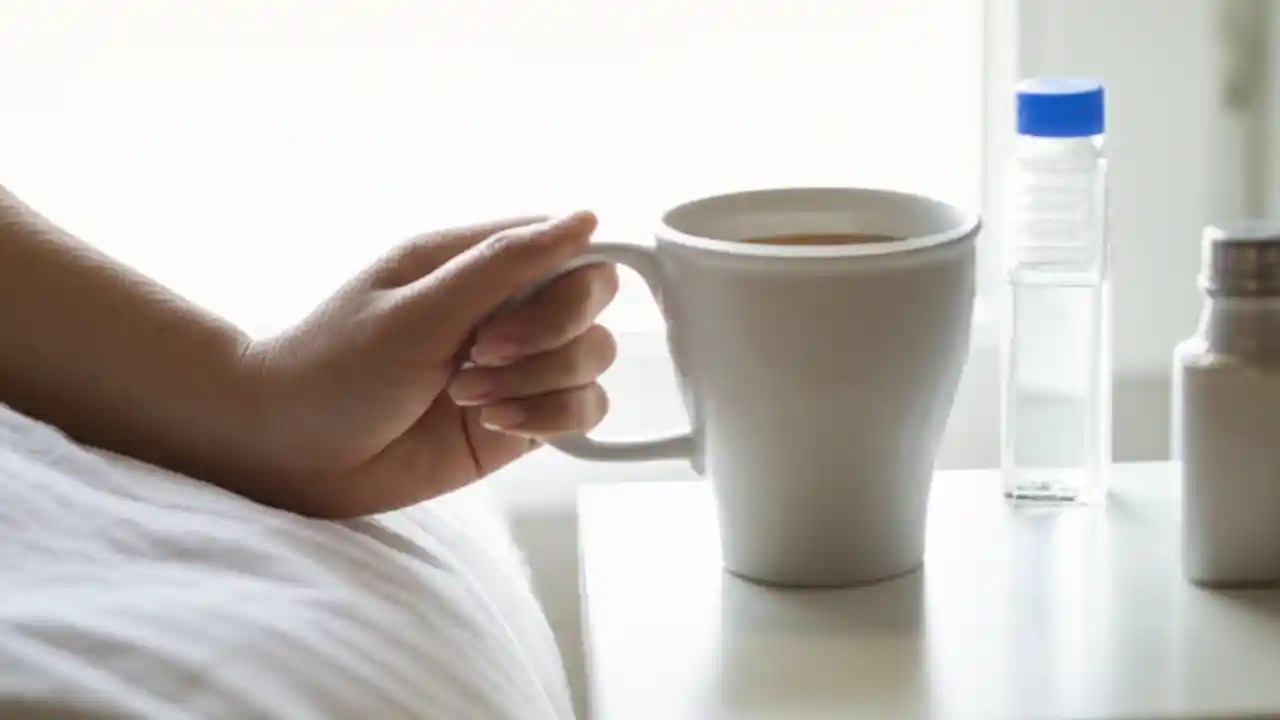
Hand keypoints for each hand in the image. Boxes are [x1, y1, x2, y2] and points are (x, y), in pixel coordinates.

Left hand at [239, 212, 617, 516]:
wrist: (293, 454)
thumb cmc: (336, 368)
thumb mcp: (418, 308)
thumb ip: (505, 264)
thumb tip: (586, 220)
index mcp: (476, 264)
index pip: (571, 252)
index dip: (565, 287)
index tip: (506, 319)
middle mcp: (506, 309)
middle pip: (592, 306)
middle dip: (548, 339)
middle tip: (477, 358)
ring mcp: (517, 367)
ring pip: (592, 360)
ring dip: (540, 383)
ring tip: (467, 397)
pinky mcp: (520, 419)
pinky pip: (582, 410)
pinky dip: (549, 419)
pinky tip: (492, 423)